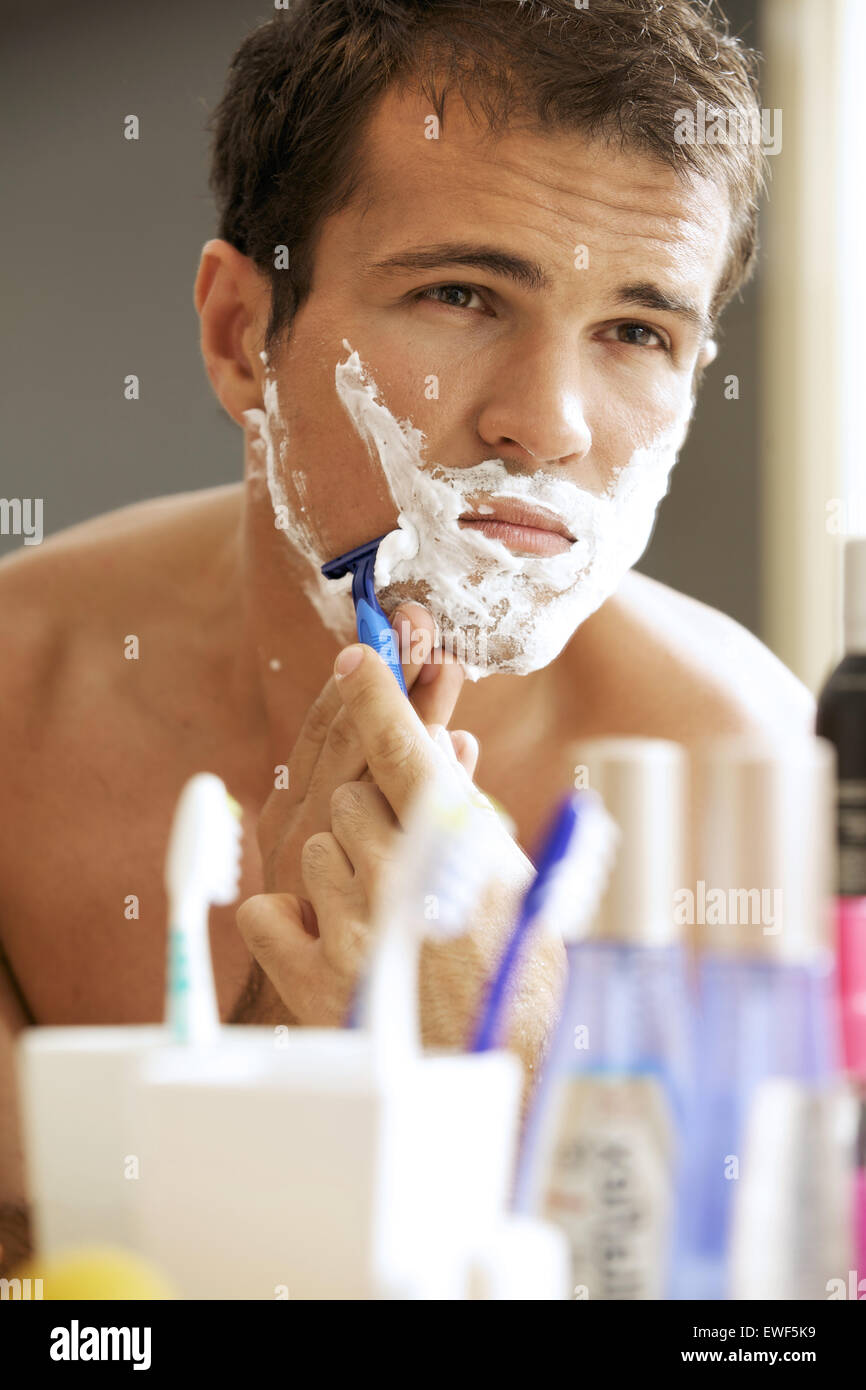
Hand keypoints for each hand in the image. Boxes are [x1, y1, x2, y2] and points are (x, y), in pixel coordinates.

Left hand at [236, 608, 556, 1050]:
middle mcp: (396, 875)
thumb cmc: (522, 982)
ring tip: (384, 911)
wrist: (499, 1078)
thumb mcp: (516, 885)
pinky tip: (327, 936)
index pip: (401, 745)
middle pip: (352, 794)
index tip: (359, 656)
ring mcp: (349, 926)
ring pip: (314, 846)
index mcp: (455, 848)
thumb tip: (444, 747)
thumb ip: (470, 813)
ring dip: (341, 867)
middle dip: (375, 813)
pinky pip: (265, 912)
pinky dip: (290, 919)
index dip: (378, 693)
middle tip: (407, 855)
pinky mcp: (311, 977)